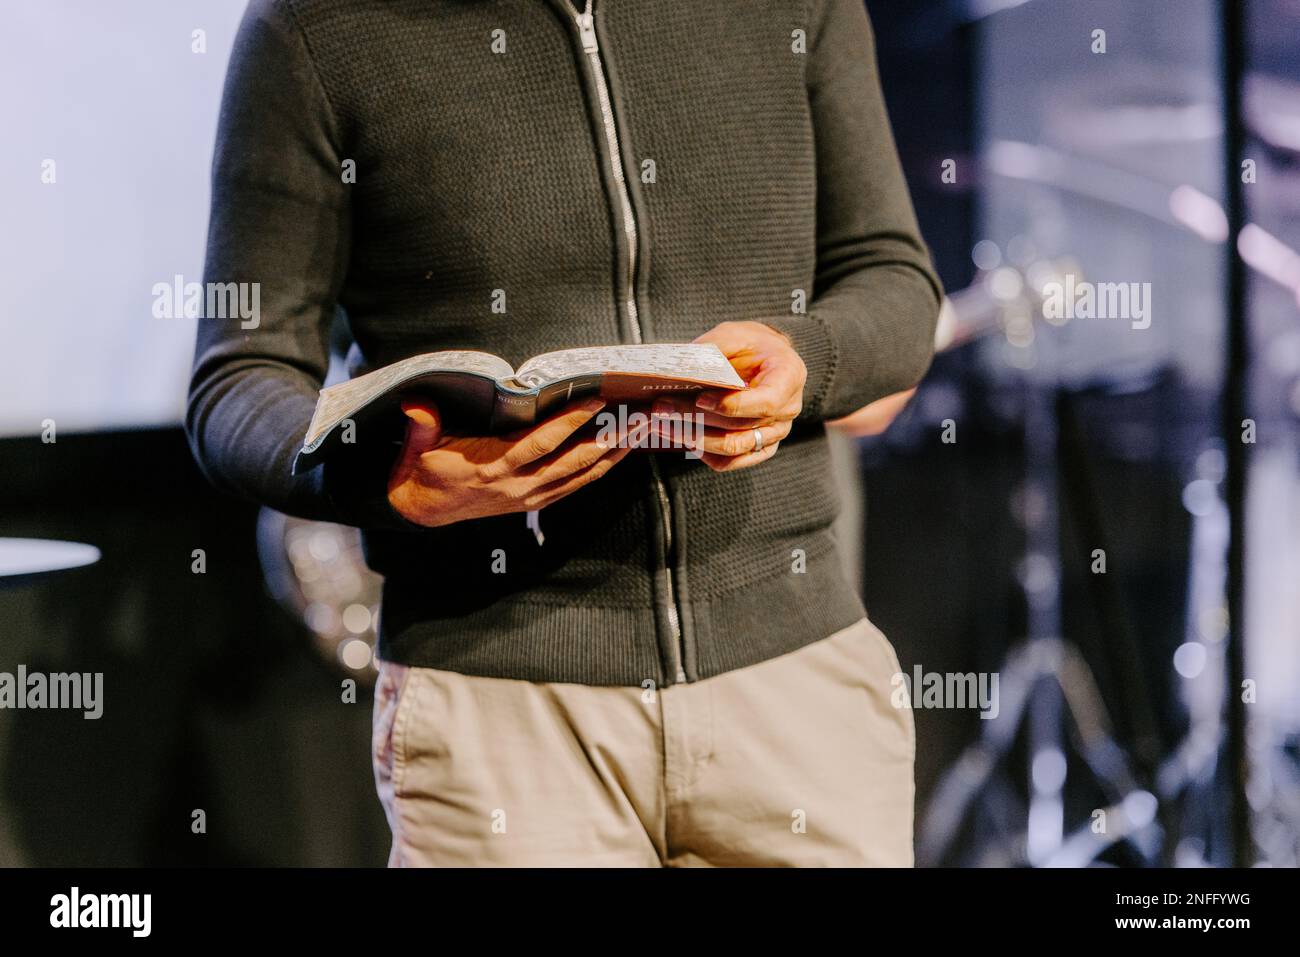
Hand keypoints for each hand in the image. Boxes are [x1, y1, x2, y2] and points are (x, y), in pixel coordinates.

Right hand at [387, 397, 637, 527]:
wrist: (423, 509)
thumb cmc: (424, 469)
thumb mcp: (417, 445)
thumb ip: (421, 423)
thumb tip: (414, 402)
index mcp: (493, 465)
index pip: (541, 442)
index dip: (570, 421)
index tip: (595, 401)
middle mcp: (517, 485)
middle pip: (573, 461)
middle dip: (608, 438)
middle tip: (637, 417)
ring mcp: (529, 497)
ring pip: (580, 476)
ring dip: (611, 455)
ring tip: (638, 434)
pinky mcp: (534, 503)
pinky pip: (574, 487)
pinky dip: (598, 471)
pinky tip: (616, 455)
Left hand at [652, 321, 804, 471]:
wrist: (767, 358)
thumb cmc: (752, 344)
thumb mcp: (736, 334)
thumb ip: (714, 349)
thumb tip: (679, 369)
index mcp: (789, 379)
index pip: (765, 403)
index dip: (733, 405)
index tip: (699, 399)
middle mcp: (786, 412)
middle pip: (741, 428)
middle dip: (697, 420)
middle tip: (661, 408)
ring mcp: (774, 434)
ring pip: (733, 449)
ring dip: (693, 438)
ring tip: (661, 424)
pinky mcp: (757, 448)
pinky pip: (730, 462)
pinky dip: (703, 452)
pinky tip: (678, 436)